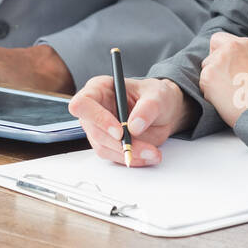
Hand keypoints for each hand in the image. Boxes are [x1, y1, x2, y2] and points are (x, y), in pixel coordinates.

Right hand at [68, 76, 189, 166]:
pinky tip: (148, 155)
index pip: (83, 103)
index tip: (119, 131)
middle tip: (145, 148)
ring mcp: (98, 128)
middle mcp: (94, 108)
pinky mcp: (107, 144)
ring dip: (128, 153)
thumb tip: (134, 126)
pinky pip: (113, 156)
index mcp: (99, 88)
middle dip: (119, 143)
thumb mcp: (158, 96)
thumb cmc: (156, 97)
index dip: (97, 118)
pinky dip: (132, 158)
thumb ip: (148, 108)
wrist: (164, 113)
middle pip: (93, 130)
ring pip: (103, 147)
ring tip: (152, 152)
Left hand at [198, 32, 247, 127]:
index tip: (225, 66)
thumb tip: (234, 65)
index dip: (218, 53)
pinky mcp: (208, 77)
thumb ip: (245, 59)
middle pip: (209, 56)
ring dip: (213, 83)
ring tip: (231, 95)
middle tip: (227, 84)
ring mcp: (217, 61)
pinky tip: (226, 101)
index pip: (218, 39)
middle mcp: (230, 48)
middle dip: (214, 69)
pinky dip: (211, 95)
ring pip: (206, 71)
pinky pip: (203, 86)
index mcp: (246, 43)